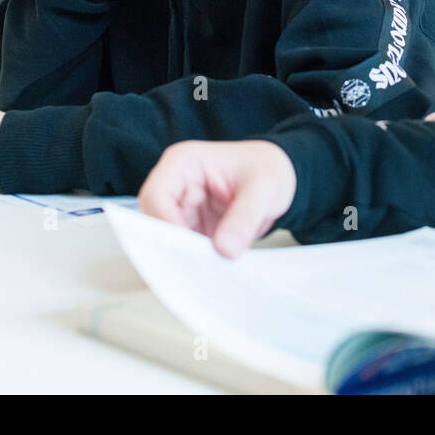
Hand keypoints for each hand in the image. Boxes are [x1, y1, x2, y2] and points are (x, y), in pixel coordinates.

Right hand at [140, 140, 297, 257]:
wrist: (280, 177)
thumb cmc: (267, 168)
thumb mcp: (264, 187)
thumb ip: (245, 217)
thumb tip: (224, 250)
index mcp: (183, 162)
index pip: (155, 195)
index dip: (164, 223)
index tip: (188, 247)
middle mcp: (176, 185)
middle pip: (154, 222)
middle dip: (173, 245)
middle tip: (198, 267)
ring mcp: (182, 208)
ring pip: (165, 240)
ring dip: (183, 257)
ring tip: (209, 271)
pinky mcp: (191, 228)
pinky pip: (182, 249)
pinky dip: (193, 261)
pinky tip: (211, 271)